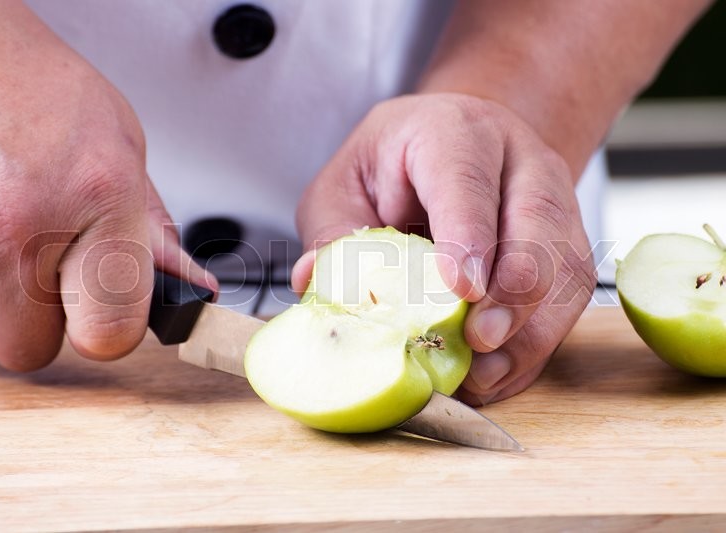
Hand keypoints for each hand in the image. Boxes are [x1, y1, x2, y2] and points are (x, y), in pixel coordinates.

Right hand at [0, 2, 215, 369]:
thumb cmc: (41, 94)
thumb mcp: (124, 152)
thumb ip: (151, 231)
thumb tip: (185, 284)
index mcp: (98, 201)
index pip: (109, 333)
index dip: (111, 329)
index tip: (110, 311)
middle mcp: (21, 229)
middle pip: (32, 349)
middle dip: (45, 321)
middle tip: (51, 272)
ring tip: (8, 250)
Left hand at [293, 93, 595, 403]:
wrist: (458, 150)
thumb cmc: (392, 168)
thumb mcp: (345, 186)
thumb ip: (332, 231)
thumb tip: (313, 281)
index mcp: (453, 133)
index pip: (467, 179)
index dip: (468, 234)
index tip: (460, 289)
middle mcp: (517, 160)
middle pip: (538, 220)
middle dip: (514, 288)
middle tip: (479, 338)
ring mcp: (554, 200)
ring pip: (566, 265)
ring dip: (531, 328)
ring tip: (484, 374)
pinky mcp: (567, 243)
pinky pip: (569, 299)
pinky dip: (535, 345)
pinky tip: (497, 376)